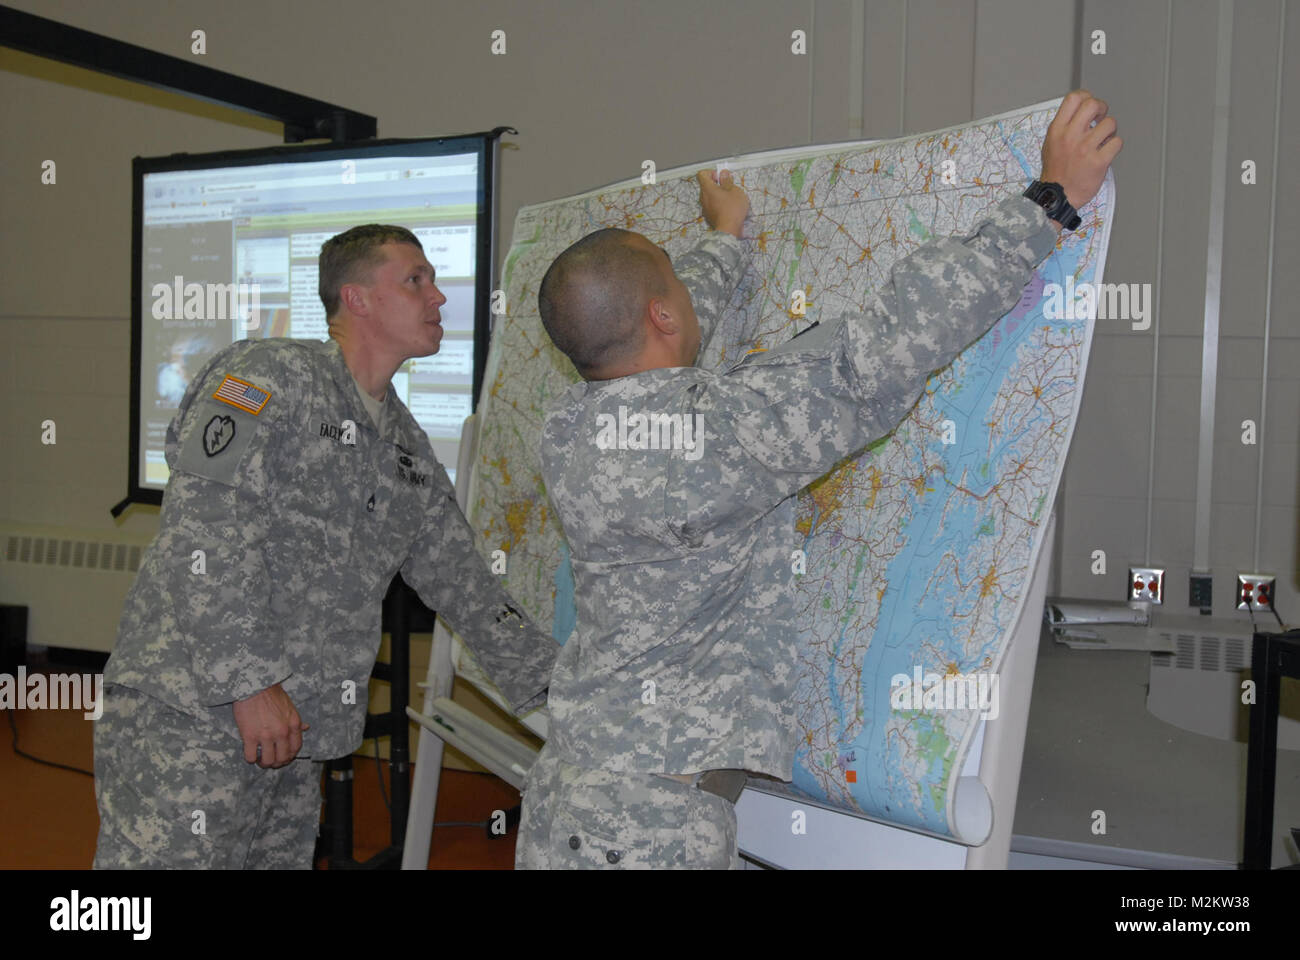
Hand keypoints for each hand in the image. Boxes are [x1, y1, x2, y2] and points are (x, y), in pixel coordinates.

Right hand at [232, 682, 307, 767]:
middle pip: (282, 758)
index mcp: (294, 724)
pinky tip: (250, 752)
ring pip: (268, 761)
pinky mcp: (249, 736)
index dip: (290, 756)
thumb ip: (296, 720)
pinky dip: (251, 758)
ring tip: (260, 759)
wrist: (254, 685)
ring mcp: (266, 736)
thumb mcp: (289, 706)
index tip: (284, 757)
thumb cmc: (271, 693)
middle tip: (271, 760)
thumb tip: (306, 728)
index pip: (296, 748)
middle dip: (277, 763)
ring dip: (264, 763)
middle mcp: (282, 732)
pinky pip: (251, 757)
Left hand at [697, 169, 748, 238]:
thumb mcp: (734, 190)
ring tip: (730, 199)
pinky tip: (728, 208)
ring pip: (709, 196)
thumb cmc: (732, 208)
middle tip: (728, 188)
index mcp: (707, 188)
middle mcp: (703, 197)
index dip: (711, 173)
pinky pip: (712, 205)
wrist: (728, 230)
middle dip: (717, 184)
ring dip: (718, 194)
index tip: (721, 178)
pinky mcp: (709, 216)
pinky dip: (718, 204)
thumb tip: (723, 173)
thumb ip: (727, 181)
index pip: (702, 174)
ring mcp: (705, 207)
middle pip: (706, 185)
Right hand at [1040, 89, 1122, 210]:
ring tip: (1103, 140)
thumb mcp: (1050, 144)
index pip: (1074, 98)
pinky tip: (1106, 152)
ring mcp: (1085, 149)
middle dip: (1102, 109)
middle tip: (1101, 118)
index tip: (1090, 106)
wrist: (1058, 196)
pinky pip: (1117, 143)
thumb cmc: (1055, 171)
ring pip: (1110, 123)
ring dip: (1110, 131)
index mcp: (1057, 130)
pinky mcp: (1098, 162)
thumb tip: (1080, 110)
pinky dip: (1114, 146)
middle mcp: (1070, 136)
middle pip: (1093, 104)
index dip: (1086, 97)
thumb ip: (1064, 125)